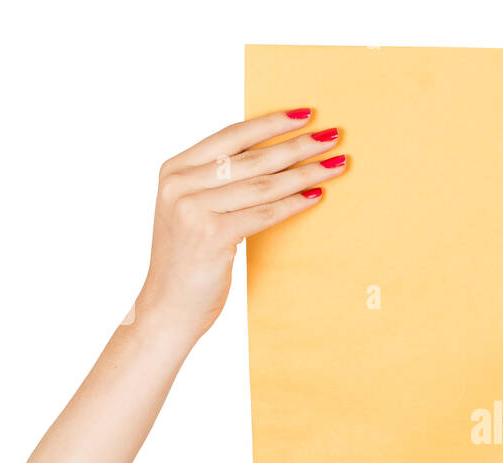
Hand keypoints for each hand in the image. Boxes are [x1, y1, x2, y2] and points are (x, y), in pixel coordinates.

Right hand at [133, 107, 347, 340]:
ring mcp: (193, 209)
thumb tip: (270, 157)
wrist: (167, 308)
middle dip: (297, 145)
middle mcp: (180, 184)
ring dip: (304, 172)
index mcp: (174, 170)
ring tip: (335, 164)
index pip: (231, 136)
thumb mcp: (190, 211)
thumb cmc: (187, 261)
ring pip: (262, 184)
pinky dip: (294, 205)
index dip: (270, 123)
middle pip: (252, 157)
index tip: (304, 114)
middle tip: (332, 135)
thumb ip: (215, 183)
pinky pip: (264, 214)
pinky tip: (317, 196)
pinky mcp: (211, 236)